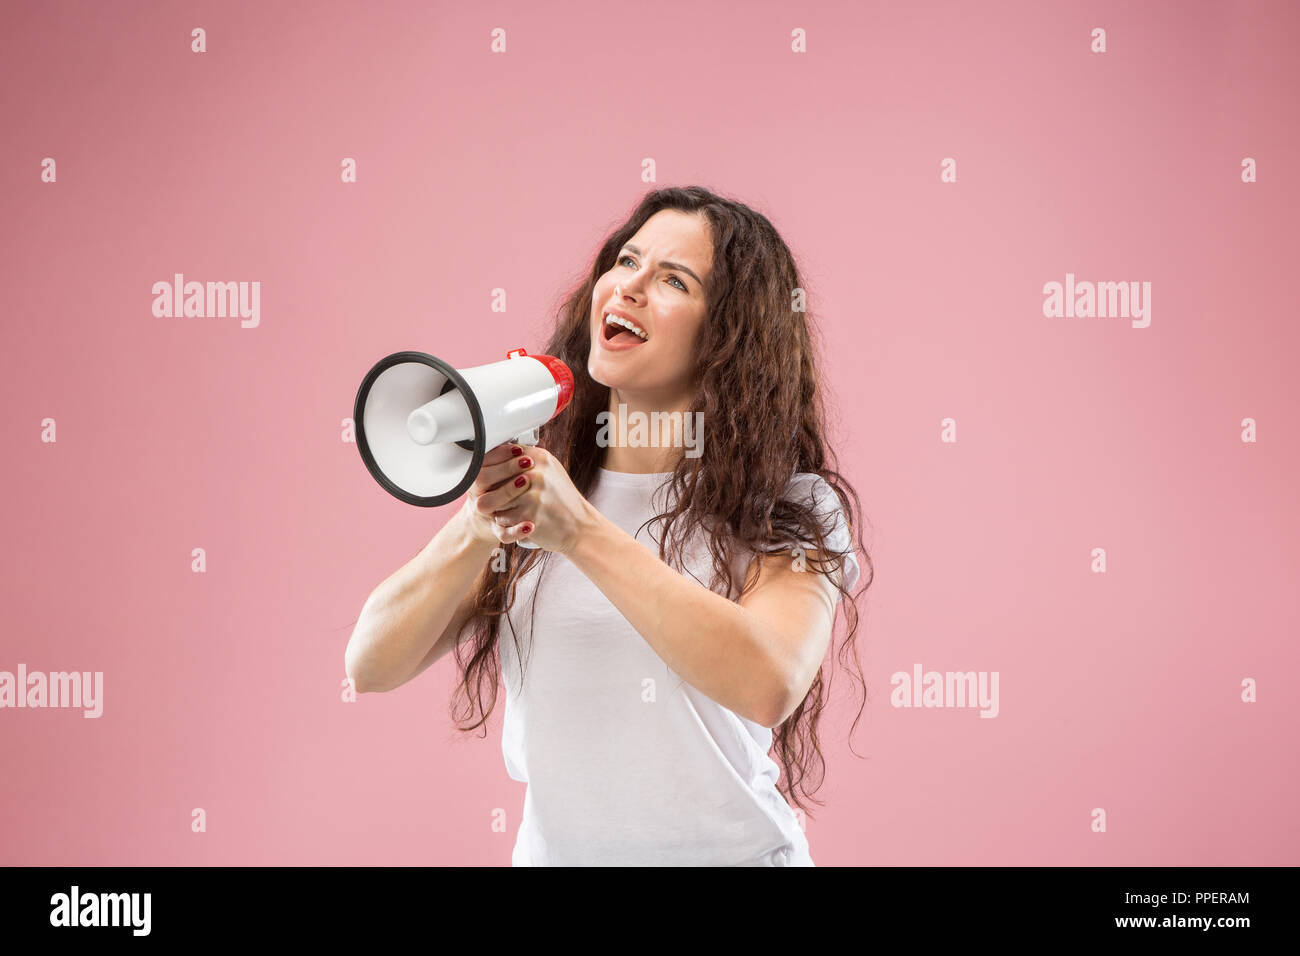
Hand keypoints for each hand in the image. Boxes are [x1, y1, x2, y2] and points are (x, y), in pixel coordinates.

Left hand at [460, 443, 597, 554]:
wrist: (580, 527)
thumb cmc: (563, 501)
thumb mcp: (550, 471)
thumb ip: (527, 459)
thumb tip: (500, 451)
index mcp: (539, 457)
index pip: (501, 456)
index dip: (495, 469)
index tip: (495, 479)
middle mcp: (535, 472)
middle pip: (494, 478)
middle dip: (494, 490)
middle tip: (502, 496)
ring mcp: (532, 493)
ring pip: (494, 498)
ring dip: (499, 506)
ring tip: (514, 508)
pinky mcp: (529, 514)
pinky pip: (501, 517)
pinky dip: (506, 521)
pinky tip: (519, 519)